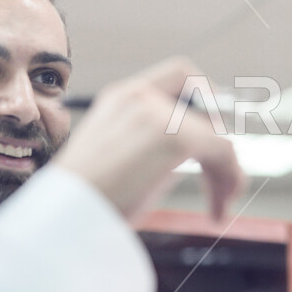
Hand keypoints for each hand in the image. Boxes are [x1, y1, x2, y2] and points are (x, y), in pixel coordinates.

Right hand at [52, 57, 245, 220]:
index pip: (181, 73)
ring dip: (225, 170)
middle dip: (221, 138)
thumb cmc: (83, 201)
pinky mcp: (175, 137)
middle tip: (224, 173)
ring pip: (217, 134)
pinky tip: (219, 207)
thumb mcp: (113, 157)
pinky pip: (223, 152)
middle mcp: (140, 97)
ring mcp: (158, 114)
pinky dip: (230, 179)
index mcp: (121, 97)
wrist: (62, 219)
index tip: (216, 127)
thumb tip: (190, 155)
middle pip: (207, 104)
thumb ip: (146, 143)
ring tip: (220, 202)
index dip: (208, 95)